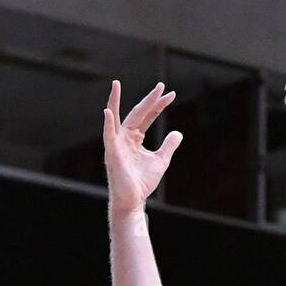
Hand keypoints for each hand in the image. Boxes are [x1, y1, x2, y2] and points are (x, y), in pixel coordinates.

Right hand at [104, 81, 182, 213]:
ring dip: (114, 101)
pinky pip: (108, 136)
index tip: (171, 94)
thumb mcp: (161, 160)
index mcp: (134, 137)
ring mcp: (116, 144)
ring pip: (115, 118)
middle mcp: (123, 137)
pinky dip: (108, 124)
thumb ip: (168, 146)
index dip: (159, 105)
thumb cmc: (142, 182)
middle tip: (161, 86)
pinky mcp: (112, 153)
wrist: (133, 200)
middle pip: (137, 113)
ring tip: (115, 84)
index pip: (148, 116)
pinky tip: (107, 112)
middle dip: (149, 100)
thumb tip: (178, 132)